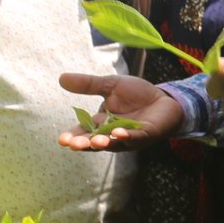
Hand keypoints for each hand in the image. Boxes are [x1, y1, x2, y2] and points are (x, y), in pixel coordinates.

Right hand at [58, 73, 185, 149]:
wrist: (163, 98)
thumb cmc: (136, 94)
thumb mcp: (109, 86)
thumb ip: (88, 84)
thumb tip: (61, 78)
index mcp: (101, 123)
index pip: (84, 131)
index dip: (73, 136)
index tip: (62, 140)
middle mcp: (112, 134)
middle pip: (95, 142)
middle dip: (84, 144)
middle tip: (73, 144)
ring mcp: (129, 137)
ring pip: (114, 143)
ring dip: (104, 143)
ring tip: (94, 141)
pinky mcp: (146, 134)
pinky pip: (135, 137)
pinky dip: (127, 137)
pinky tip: (118, 134)